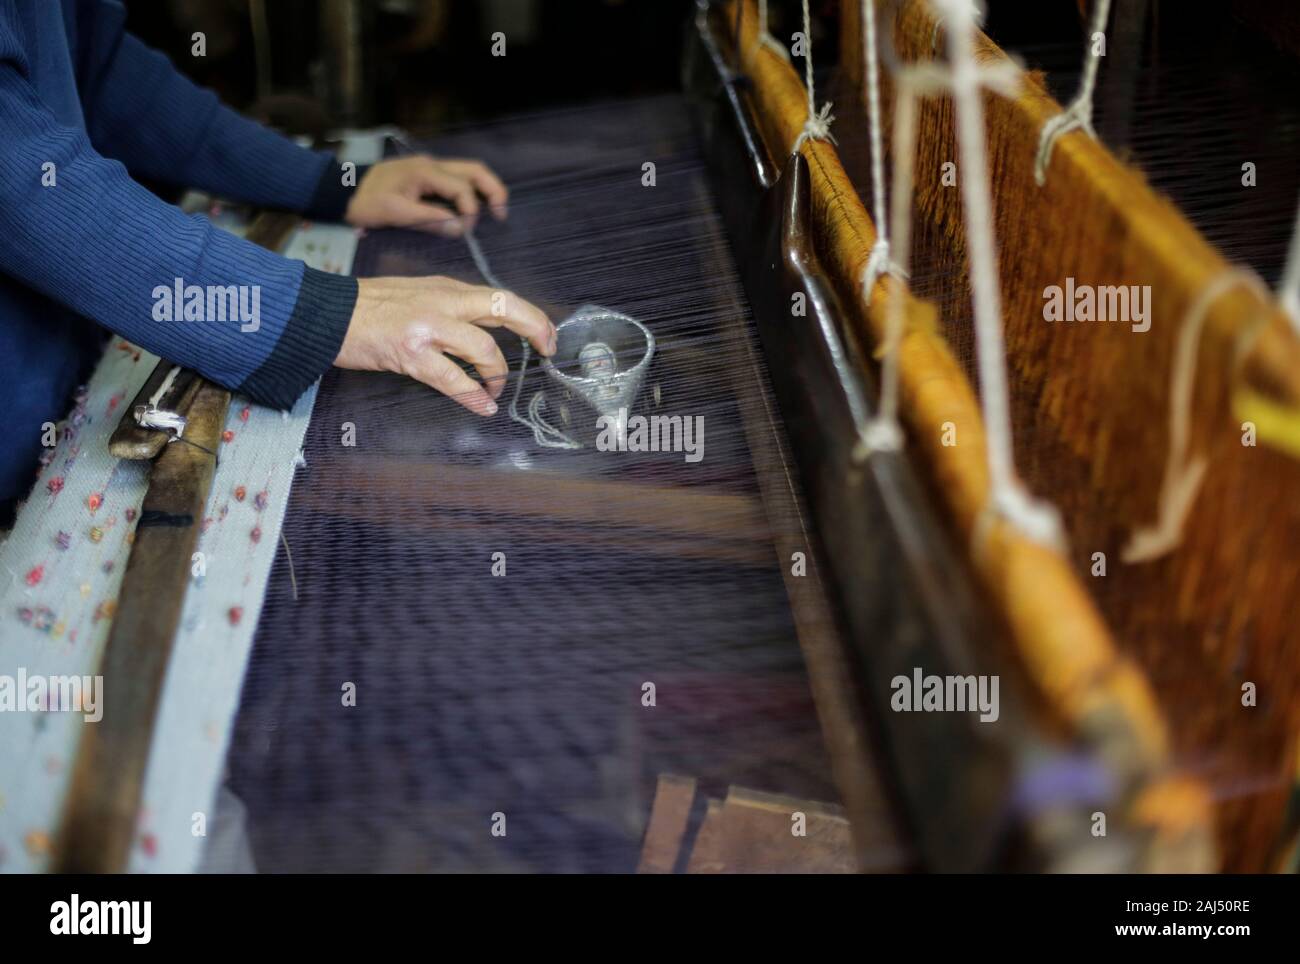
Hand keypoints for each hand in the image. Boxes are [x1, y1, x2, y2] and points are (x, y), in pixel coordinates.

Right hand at [335, 276, 555, 415]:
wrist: (326, 312)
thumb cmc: (369, 307)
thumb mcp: (417, 295)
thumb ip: (450, 308)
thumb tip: (482, 329)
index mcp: (447, 288)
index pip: (500, 296)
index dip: (531, 314)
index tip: (547, 333)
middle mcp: (443, 301)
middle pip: (504, 307)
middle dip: (535, 328)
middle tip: (547, 350)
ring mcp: (428, 326)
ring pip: (483, 346)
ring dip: (497, 372)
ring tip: (496, 388)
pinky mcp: (410, 351)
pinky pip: (452, 378)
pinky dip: (473, 395)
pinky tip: (483, 406)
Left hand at [344, 155, 508, 234]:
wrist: (343, 189)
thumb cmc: (367, 202)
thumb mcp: (396, 214)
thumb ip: (430, 220)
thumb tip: (461, 229)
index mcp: (425, 172)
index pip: (461, 188)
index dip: (470, 210)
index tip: (468, 230)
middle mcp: (432, 165)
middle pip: (474, 170)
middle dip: (493, 189)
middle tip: (502, 213)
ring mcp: (430, 168)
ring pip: (468, 172)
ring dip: (484, 189)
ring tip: (494, 210)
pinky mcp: (427, 175)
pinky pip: (456, 179)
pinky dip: (470, 191)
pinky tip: (472, 207)